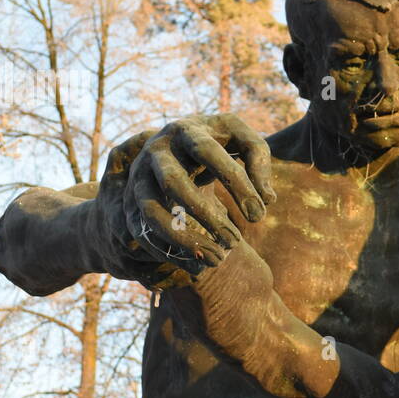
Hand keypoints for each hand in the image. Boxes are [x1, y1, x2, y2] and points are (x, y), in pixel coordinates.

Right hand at [96, 114, 275, 283]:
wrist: (174, 145)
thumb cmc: (217, 141)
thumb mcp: (240, 139)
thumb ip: (258, 159)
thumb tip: (267, 200)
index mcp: (186, 130)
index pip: (209, 153)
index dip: (235, 183)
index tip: (258, 216)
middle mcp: (156, 151)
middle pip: (173, 183)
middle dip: (205, 215)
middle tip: (235, 241)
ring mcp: (139, 178)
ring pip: (151, 212)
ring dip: (183, 240)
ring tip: (217, 260)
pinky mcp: (131, 202)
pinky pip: (142, 232)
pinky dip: (168, 253)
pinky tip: (197, 267)